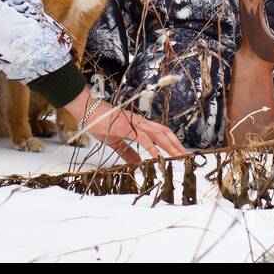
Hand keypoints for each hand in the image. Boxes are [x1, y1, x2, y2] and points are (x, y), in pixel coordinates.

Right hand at [63, 90, 185, 162]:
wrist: (87, 110)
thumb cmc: (99, 122)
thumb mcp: (115, 142)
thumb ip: (128, 153)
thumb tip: (139, 163)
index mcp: (138, 125)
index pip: (160, 133)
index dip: (171, 142)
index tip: (179, 153)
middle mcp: (140, 122)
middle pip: (164, 132)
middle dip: (176, 144)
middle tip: (186, 157)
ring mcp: (134, 123)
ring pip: (158, 133)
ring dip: (169, 145)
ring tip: (178, 157)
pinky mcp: (126, 126)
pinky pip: (142, 138)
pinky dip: (151, 148)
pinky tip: (157, 157)